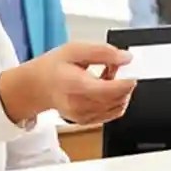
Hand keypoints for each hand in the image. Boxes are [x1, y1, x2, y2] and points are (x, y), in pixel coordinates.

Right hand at [0, 43, 135, 124]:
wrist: (38, 86)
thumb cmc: (54, 67)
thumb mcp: (75, 49)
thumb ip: (103, 52)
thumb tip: (126, 58)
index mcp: (74, 85)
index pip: (109, 90)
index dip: (126, 81)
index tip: (132, 71)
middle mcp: (79, 105)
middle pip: (116, 99)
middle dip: (124, 82)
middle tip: (115, 67)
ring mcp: (83, 116)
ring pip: (118, 106)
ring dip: (120, 91)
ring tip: (107, 76)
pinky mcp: (88, 121)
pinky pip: (113, 112)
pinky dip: (115, 99)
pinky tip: (105, 87)